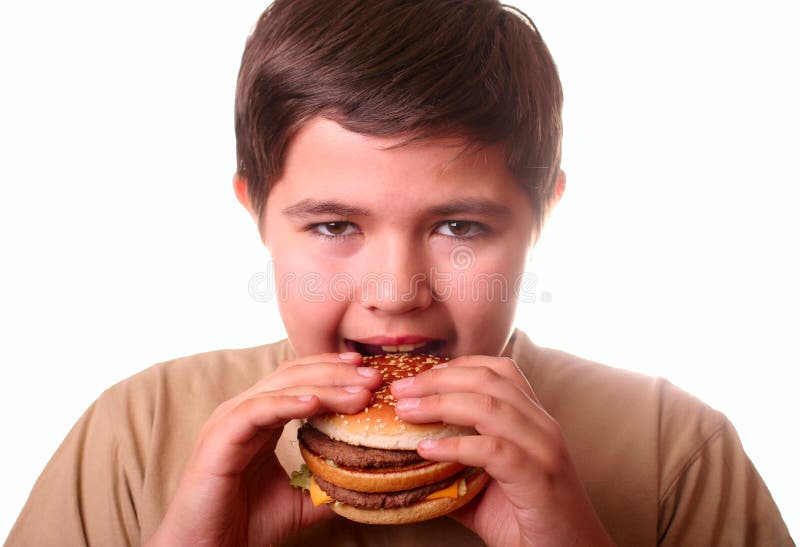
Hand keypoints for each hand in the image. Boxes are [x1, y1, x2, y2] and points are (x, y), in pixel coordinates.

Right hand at [145, 352, 381, 546]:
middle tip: (373, 376)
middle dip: (336, 373)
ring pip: (281, 388)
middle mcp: (244, 411)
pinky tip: (317, 403)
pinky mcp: (220, 437)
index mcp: (261, 418)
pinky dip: (288, 403)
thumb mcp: (300, 501)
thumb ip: (328, 484)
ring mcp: (230, 420)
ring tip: (358, 391)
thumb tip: (368, 481)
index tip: (369, 372)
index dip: (334, 371)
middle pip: (294, 376)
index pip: (300, 380)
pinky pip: (257, 410)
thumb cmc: (245, 524)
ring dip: (324, 386)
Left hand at [391, 356, 614, 546]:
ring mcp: (544, 450)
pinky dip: (456, 446)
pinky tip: (427, 450)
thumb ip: (454, 466)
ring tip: (406, 412)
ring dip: (440, 404)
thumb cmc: (528, 521)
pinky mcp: (539, 479)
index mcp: (534, 420)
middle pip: (488, 380)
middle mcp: (542, 427)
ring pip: (490, 407)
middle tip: (401, 389)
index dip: (456, 365)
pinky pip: (494, 450)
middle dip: (438, 379)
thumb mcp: (486, 485)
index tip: (419, 376)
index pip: (499, 370)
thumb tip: (408, 457)